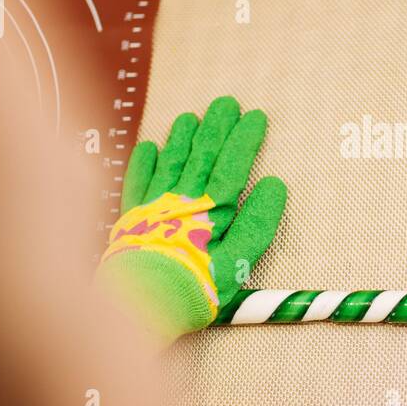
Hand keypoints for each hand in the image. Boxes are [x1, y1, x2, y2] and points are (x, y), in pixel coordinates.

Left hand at [97, 96, 285, 342]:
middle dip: (216, 127)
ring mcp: (154, 206)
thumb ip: (257, 223)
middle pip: (202, 155)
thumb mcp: (238, 261)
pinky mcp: (132, 219)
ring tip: (190, 117)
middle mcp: (183, 199)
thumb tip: (275, 185)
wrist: (140, 303)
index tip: (256, 116)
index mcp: (213, 208)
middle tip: (226, 102)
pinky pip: (138, 182)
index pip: (234, 164)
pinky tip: (148, 147)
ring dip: (182, 137)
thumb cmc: (196, 286)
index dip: (245, 139)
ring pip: (171, 162)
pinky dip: (143, 163)